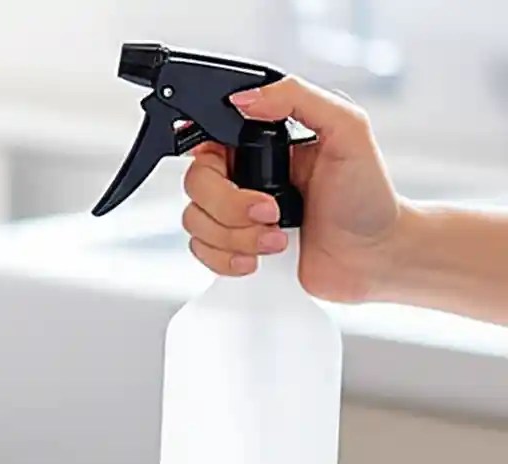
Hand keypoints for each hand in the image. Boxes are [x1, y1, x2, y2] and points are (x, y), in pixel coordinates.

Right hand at [180, 76, 403, 301]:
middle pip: (195, 184)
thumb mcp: (348, 129)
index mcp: (262, 141)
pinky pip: (201, 251)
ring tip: (277, 238)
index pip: (205, 137)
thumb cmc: (369, 197)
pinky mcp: (235, 246)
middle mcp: (244, 174)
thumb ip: (299, 98)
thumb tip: (245, 97)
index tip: (234, 171)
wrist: (376, 257)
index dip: (209, 157)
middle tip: (271, 212)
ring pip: (195, 220)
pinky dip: (226, 259)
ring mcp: (237, 212)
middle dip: (230, 206)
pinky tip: (258, 257)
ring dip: (235, 236)